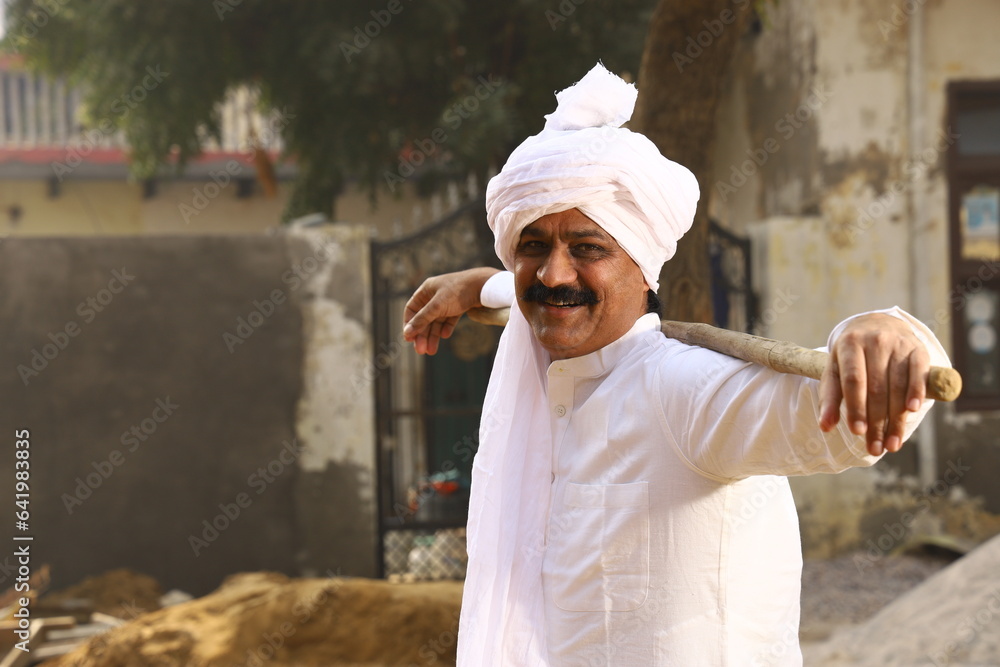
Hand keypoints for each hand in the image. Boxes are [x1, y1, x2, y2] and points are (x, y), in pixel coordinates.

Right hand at [402, 267, 498, 354]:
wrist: (485, 286)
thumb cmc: (459, 291)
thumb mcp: (437, 306)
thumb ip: (422, 319)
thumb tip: (407, 333)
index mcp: (426, 290)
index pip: (412, 309)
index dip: (409, 324)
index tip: (408, 339)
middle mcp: (435, 295)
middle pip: (424, 318)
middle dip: (422, 335)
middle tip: (421, 351)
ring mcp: (447, 300)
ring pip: (436, 321)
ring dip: (433, 336)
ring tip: (431, 351)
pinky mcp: (459, 306)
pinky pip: (449, 319)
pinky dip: (446, 328)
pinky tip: (446, 336)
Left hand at [818, 313, 929, 455]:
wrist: (878, 326)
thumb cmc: (851, 357)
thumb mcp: (835, 370)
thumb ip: (829, 398)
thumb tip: (825, 427)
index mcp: (849, 345)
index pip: (853, 380)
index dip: (856, 407)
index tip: (857, 432)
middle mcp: (875, 342)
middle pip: (876, 388)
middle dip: (876, 422)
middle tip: (875, 448)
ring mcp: (898, 344)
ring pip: (898, 386)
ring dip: (896, 419)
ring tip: (892, 444)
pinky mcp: (918, 349)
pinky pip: (919, 373)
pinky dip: (917, 392)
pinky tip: (912, 411)